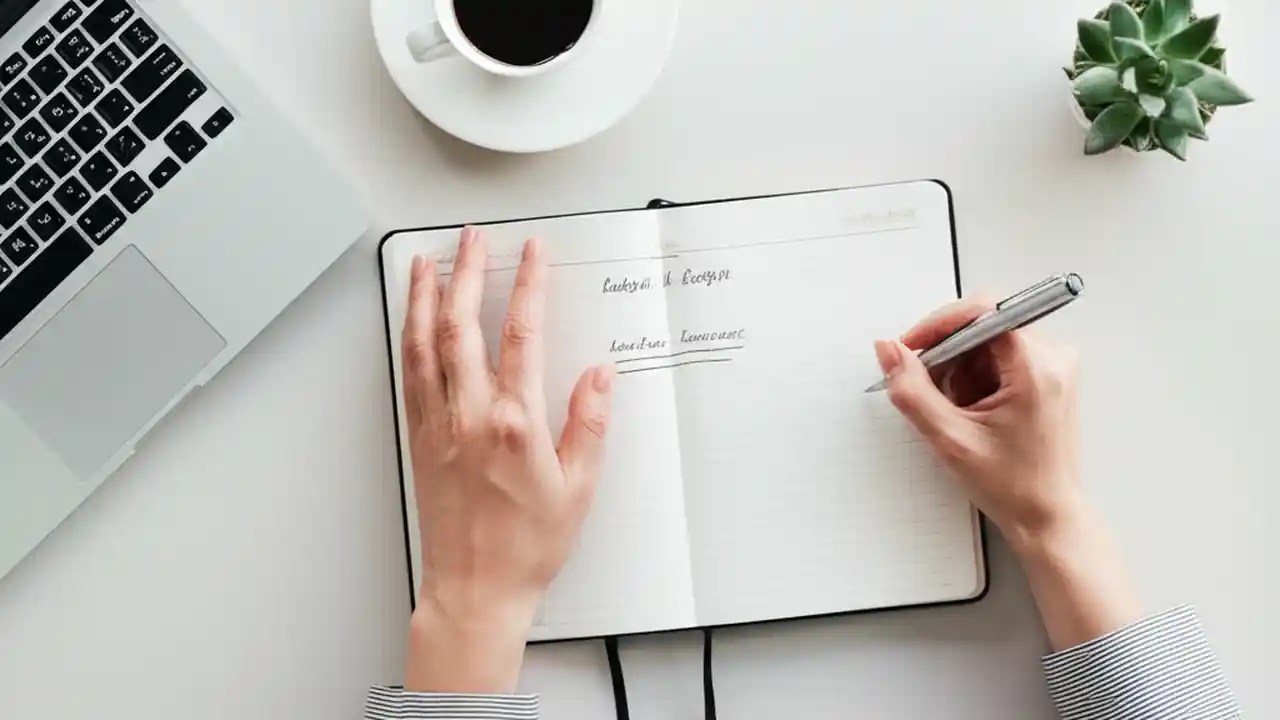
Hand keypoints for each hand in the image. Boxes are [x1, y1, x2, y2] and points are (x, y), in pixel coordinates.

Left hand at [400, 227, 614, 691]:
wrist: (475, 589)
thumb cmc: (525, 546)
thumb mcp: (578, 487)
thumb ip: (589, 424)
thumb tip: (597, 375)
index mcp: (515, 423)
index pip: (523, 334)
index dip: (527, 285)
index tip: (531, 254)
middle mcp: (470, 416)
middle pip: (463, 325)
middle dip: (466, 272)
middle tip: (471, 239)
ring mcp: (438, 425)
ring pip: (425, 344)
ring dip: (425, 297)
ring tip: (426, 263)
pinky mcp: (419, 439)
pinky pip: (410, 375)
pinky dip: (409, 338)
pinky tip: (410, 322)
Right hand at [873, 296, 1082, 549]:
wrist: (1047, 515)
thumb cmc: (1014, 485)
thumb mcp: (950, 439)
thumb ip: (912, 391)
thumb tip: (889, 351)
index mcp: (1038, 368)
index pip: (982, 312)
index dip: (939, 325)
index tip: (913, 347)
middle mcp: (1054, 356)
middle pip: (982, 324)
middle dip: (950, 355)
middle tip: (939, 393)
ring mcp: (1054, 363)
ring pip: (987, 339)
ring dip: (962, 368)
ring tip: (962, 410)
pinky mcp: (1048, 373)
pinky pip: (999, 353)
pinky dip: (977, 376)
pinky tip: (976, 409)